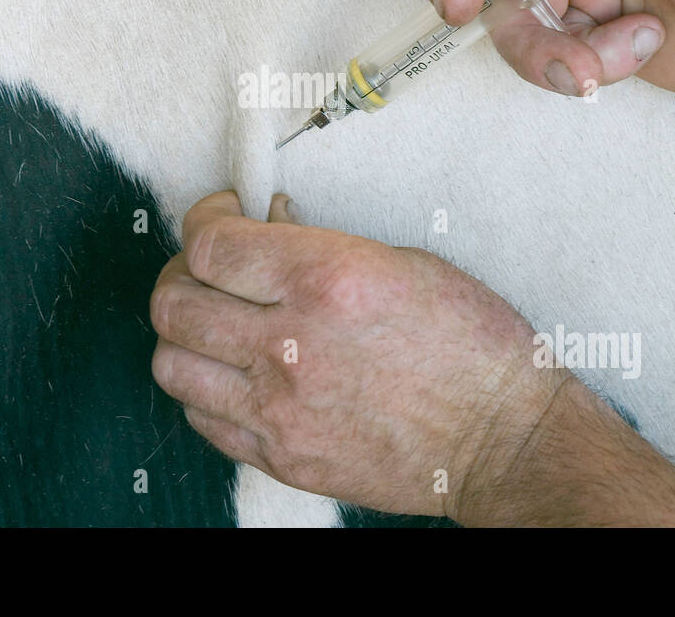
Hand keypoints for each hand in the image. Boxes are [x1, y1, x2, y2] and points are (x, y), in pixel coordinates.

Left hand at [149, 191, 564, 520]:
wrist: (503, 439)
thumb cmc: (471, 343)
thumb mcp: (402, 262)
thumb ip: (318, 249)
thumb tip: (264, 232)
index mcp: (325, 281)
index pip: (209, 245)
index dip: (201, 220)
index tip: (220, 216)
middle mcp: (290, 346)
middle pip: (173, 304)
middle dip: (181, 273)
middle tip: (209, 268)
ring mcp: (281, 410)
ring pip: (171, 364)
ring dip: (184, 335)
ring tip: (217, 324)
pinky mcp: (285, 458)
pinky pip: (203, 420)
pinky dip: (206, 389)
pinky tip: (238, 373)